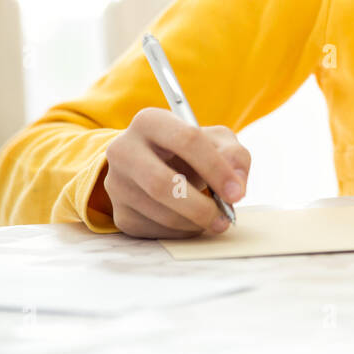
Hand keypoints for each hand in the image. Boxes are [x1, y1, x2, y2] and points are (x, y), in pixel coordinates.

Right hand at [100, 107, 251, 238]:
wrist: (156, 163)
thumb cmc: (191, 150)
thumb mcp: (216, 140)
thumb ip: (234, 155)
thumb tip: (236, 185)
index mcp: (150, 121)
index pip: (186, 141)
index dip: (216, 169)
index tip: (236, 194)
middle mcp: (124, 149)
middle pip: (162, 183)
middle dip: (200, 207)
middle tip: (225, 219)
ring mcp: (117, 183)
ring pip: (158, 212)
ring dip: (194, 222)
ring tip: (214, 219)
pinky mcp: (120, 212)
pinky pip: (153, 230)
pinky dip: (181, 232)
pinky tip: (192, 222)